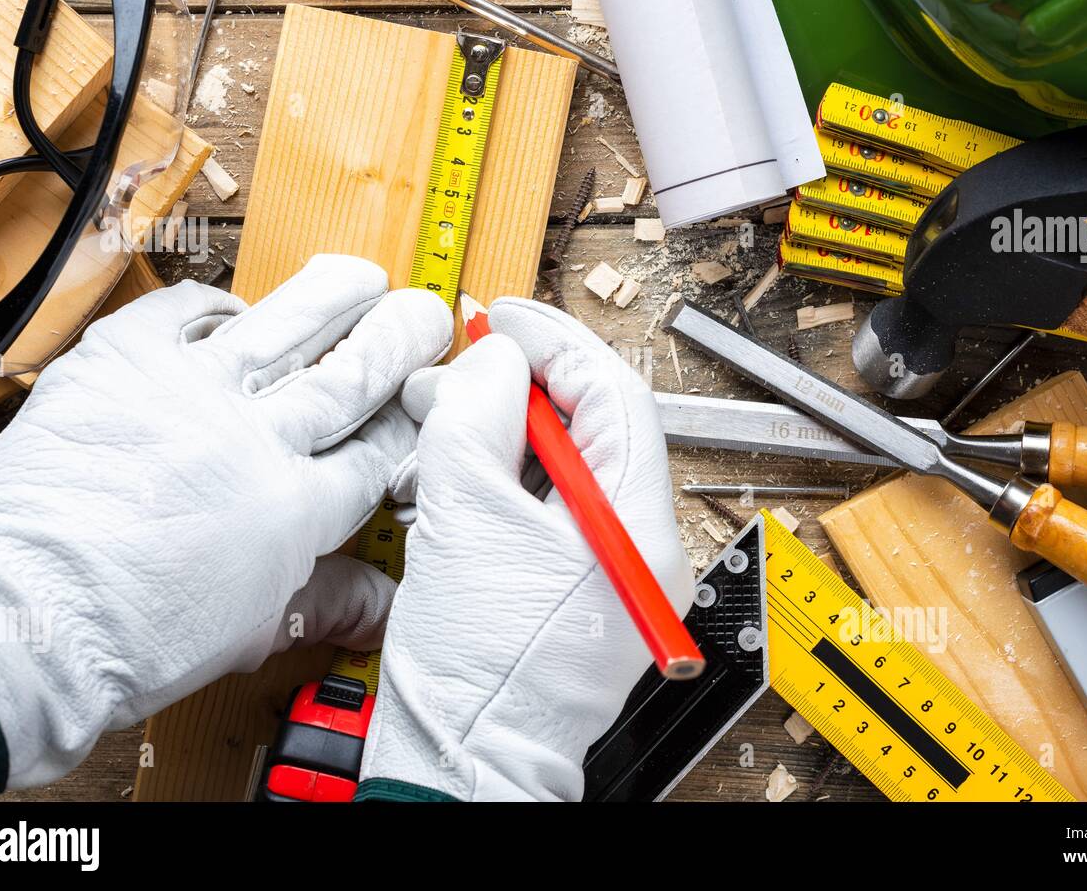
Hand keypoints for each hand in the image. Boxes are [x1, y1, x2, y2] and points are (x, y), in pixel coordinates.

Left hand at [0, 255, 450, 788]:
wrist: (26, 618)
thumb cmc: (130, 637)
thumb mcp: (252, 631)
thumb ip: (326, 601)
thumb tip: (381, 606)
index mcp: (296, 508)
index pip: (379, 447)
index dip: (411, 416)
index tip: (428, 396)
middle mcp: (256, 439)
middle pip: (352, 373)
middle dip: (399, 336)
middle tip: (426, 311)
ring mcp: (191, 391)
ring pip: (286, 325)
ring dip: (334, 296)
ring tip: (364, 276)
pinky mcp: (124, 361)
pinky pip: (185, 311)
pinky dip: (217, 303)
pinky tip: (237, 306)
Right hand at [359, 297, 692, 801]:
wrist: (462, 765)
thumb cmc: (476, 675)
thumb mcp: (464, 514)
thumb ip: (478, 416)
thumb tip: (495, 359)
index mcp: (639, 528)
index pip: (615, 396)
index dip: (554, 344)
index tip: (501, 320)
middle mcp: (643, 546)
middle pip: (593, 427)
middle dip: (520, 387)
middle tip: (460, 366)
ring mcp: (613, 568)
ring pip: (564, 464)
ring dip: (503, 429)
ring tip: (443, 414)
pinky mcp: (576, 584)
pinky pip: (547, 506)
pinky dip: (502, 474)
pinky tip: (456, 464)